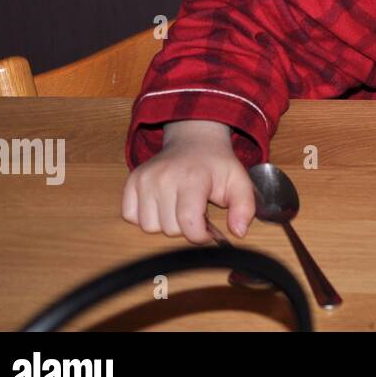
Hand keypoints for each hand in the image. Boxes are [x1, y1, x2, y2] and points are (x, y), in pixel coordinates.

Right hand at [121, 120, 257, 244]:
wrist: (195, 140)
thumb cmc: (216, 164)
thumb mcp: (239, 181)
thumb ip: (245, 207)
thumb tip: (238, 232)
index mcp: (193, 178)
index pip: (188, 222)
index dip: (200, 235)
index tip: (208, 231)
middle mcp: (164, 177)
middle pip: (169, 228)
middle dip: (185, 227)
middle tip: (195, 210)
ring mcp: (145, 179)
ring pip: (149, 226)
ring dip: (165, 223)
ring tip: (178, 207)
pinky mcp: (132, 181)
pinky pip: (130, 216)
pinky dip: (145, 216)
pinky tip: (161, 205)